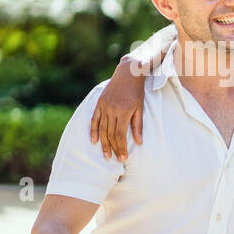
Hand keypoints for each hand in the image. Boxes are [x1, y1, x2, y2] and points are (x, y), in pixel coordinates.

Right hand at [90, 40, 173, 159]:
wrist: (127, 74)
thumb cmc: (137, 92)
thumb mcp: (140, 108)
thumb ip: (138, 125)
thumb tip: (139, 143)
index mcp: (123, 112)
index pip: (120, 135)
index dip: (121, 147)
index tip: (124, 158)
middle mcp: (111, 110)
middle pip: (110, 134)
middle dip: (113, 148)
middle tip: (116, 160)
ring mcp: (103, 106)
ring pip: (102, 129)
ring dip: (103, 143)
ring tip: (106, 155)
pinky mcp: (99, 103)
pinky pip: (94, 119)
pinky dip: (93, 130)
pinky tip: (94, 141)